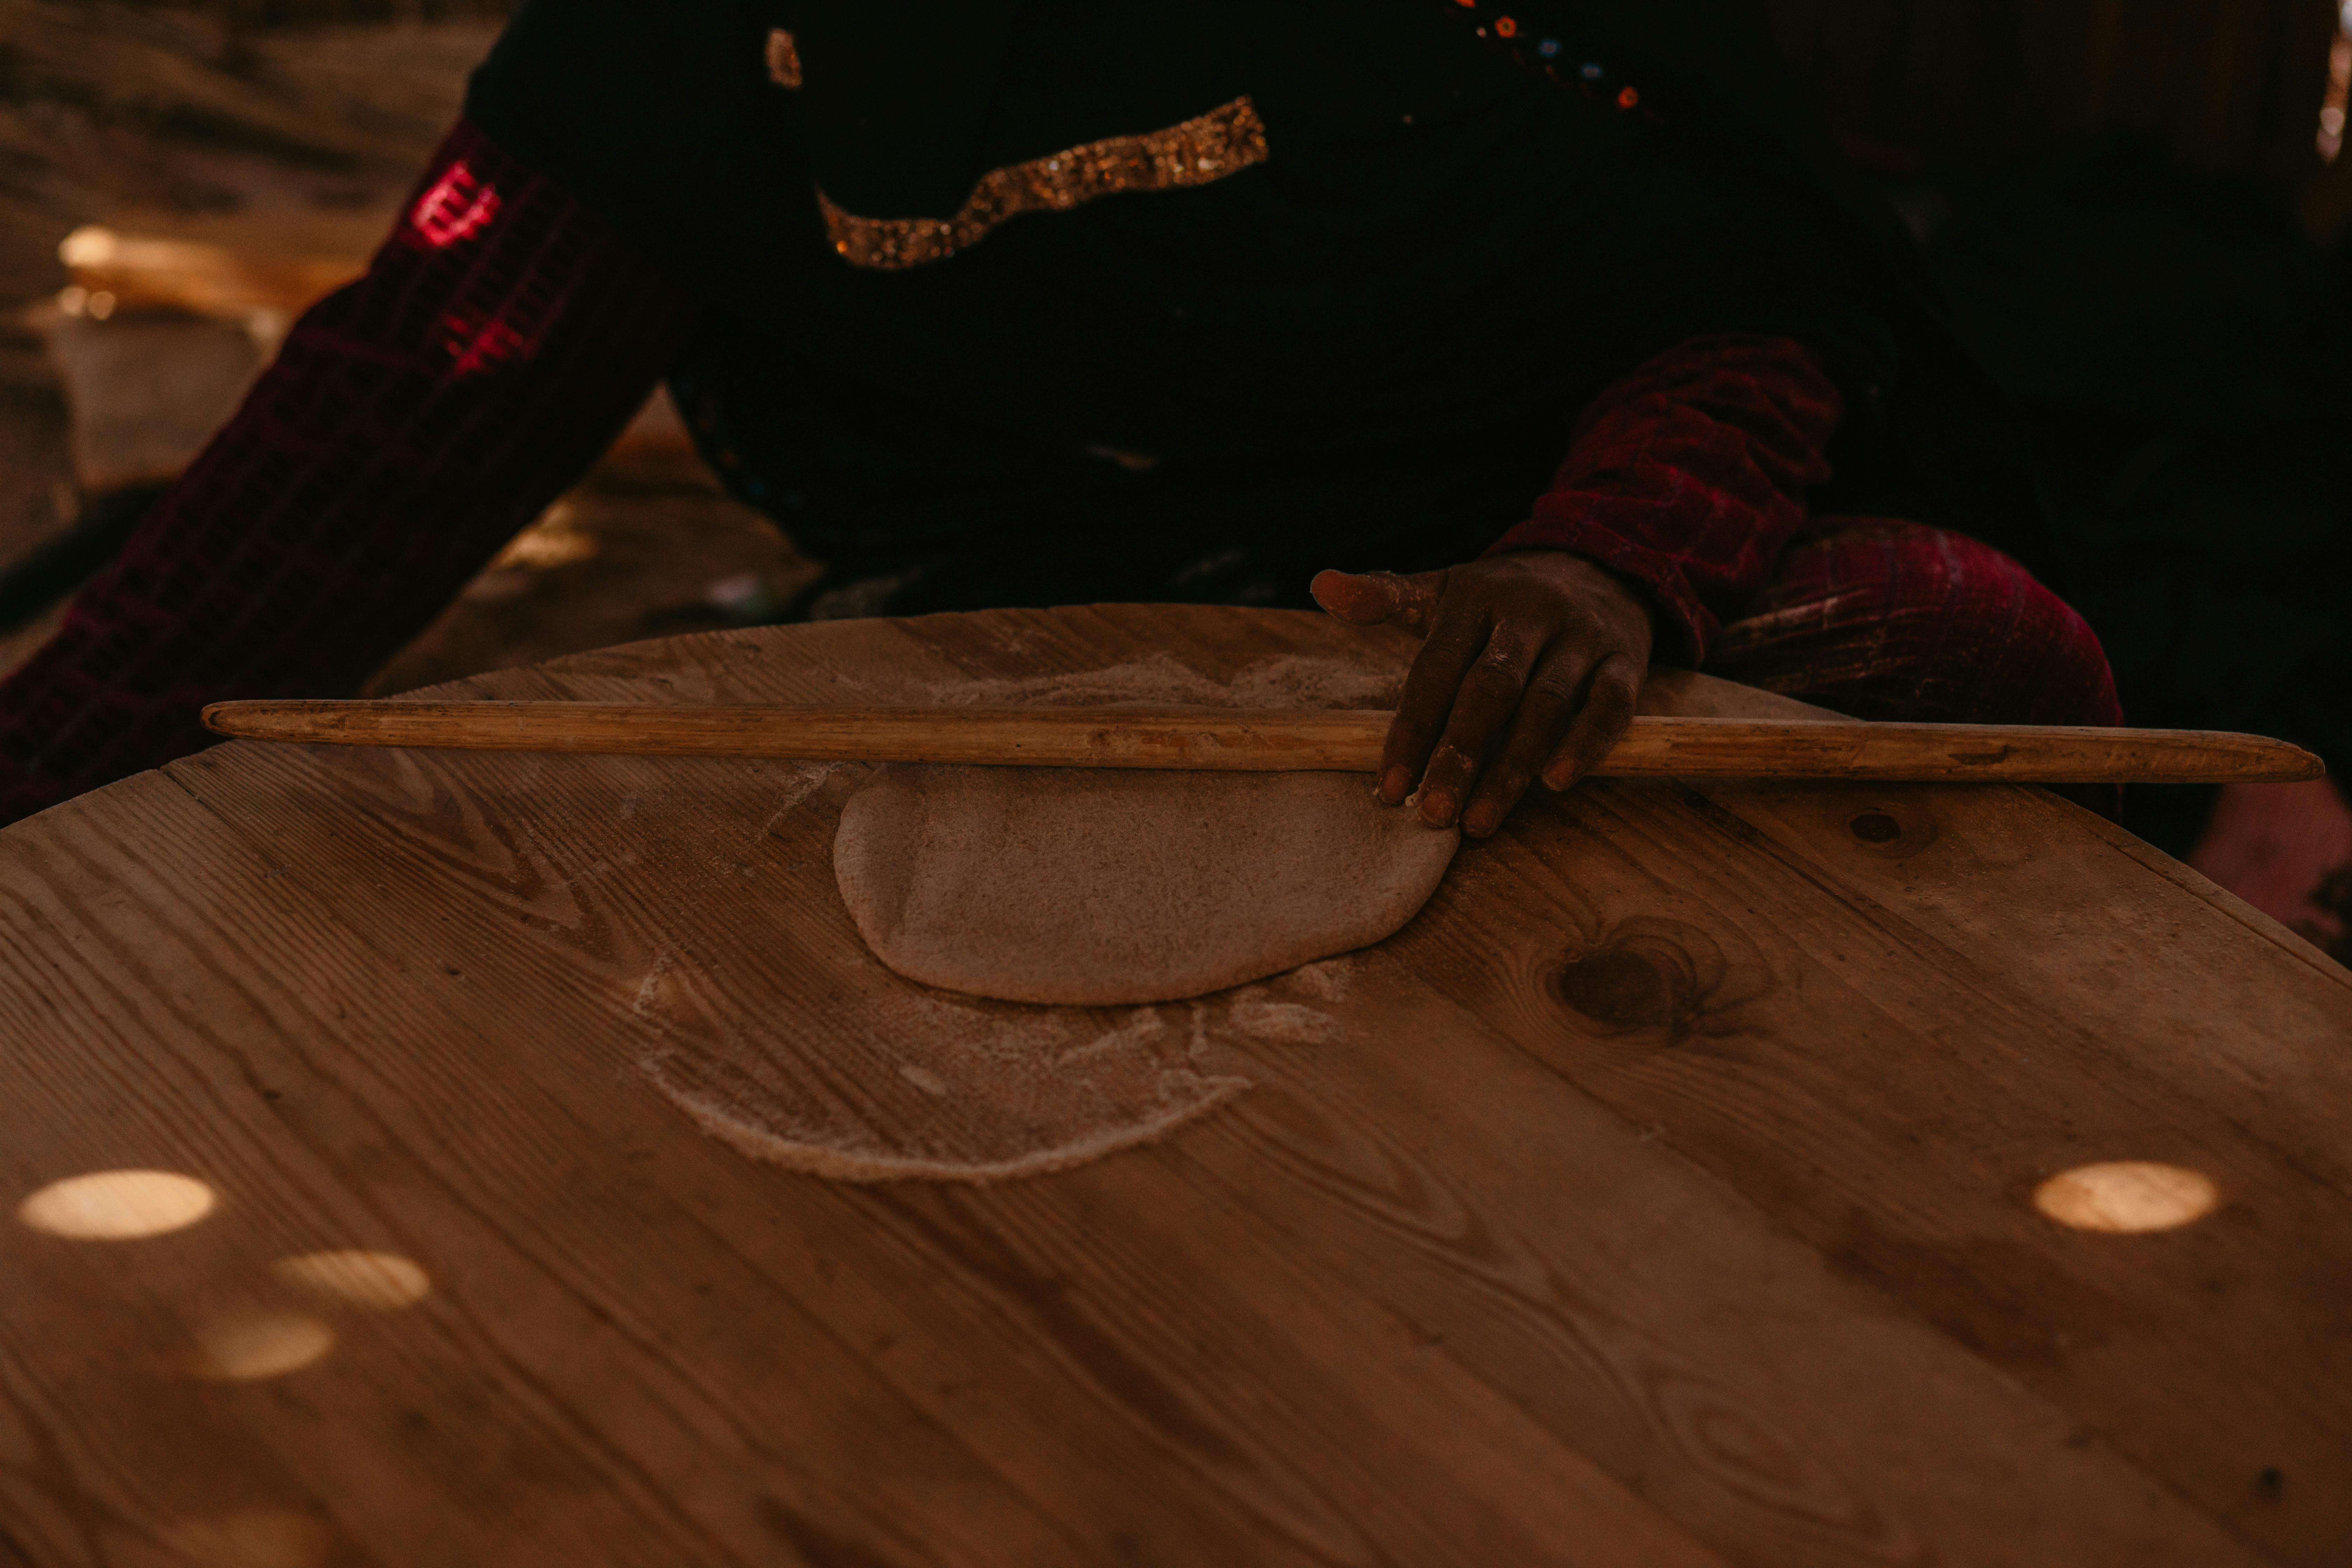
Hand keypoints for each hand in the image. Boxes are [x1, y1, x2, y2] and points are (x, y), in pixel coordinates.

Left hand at [1310, 551, 1653, 836]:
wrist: (1599, 565)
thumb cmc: (1501, 599)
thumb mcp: (1442, 591)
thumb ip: (1384, 598)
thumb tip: (1321, 585)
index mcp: (1475, 596)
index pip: (1436, 668)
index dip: (1411, 729)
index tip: (1389, 787)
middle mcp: (1531, 611)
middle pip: (1490, 689)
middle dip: (1459, 755)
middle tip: (1433, 814)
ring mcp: (1582, 635)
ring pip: (1546, 704)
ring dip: (1513, 766)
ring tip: (1480, 820)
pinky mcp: (1626, 660)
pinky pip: (1610, 705)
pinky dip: (1586, 743)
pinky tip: (1557, 782)